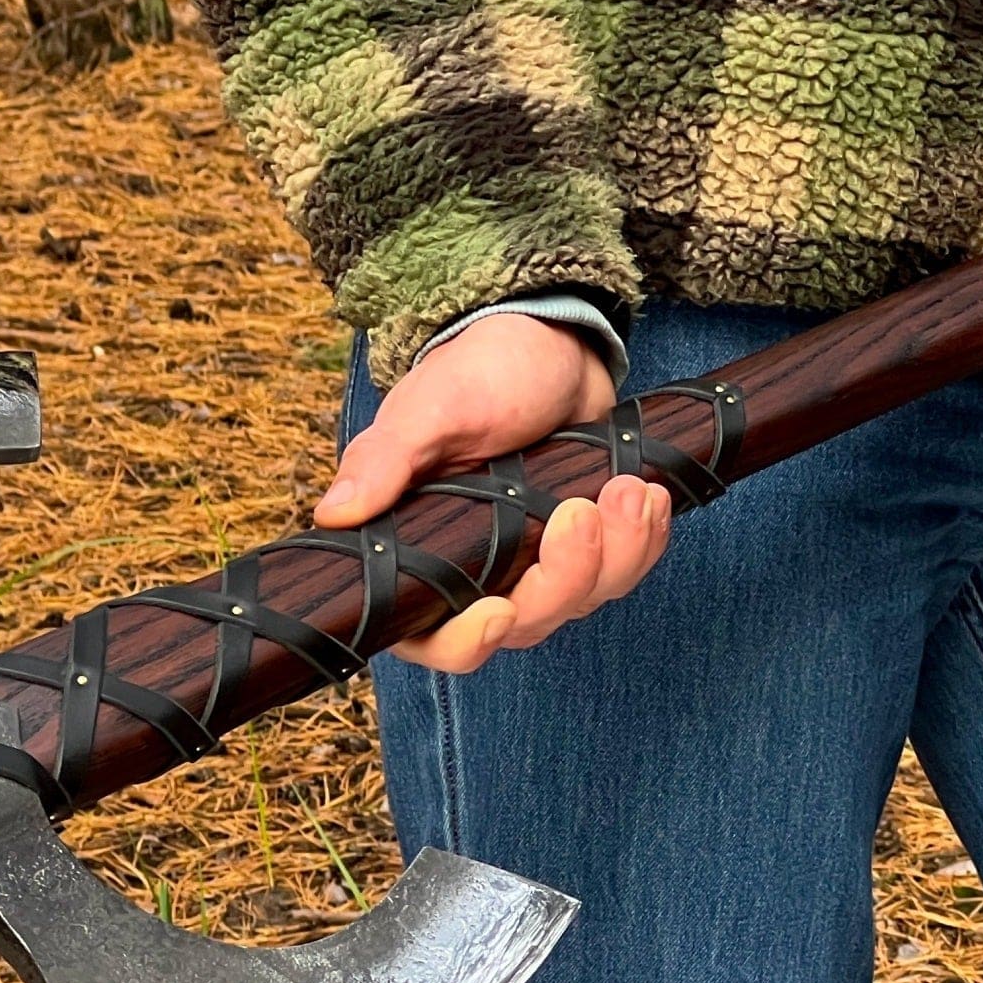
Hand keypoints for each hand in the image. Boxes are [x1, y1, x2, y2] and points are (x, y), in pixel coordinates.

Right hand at [315, 314, 670, 672]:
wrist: (543, 340)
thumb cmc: (475, 373)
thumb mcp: (429, 410)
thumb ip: (385, 462)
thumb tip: (334, 514)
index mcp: (422, 554)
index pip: (435, 638)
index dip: (468, 642)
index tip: (501, 610)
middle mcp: (478, 572)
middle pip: (525, 623)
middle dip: (564, 577)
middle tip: (581, 511)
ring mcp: (536, 562)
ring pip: (582, 600)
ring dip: (617, 554)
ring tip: (628, 489)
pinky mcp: (587, 546)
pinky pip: (623, 571)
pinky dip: (643, 542)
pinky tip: (648, 497)